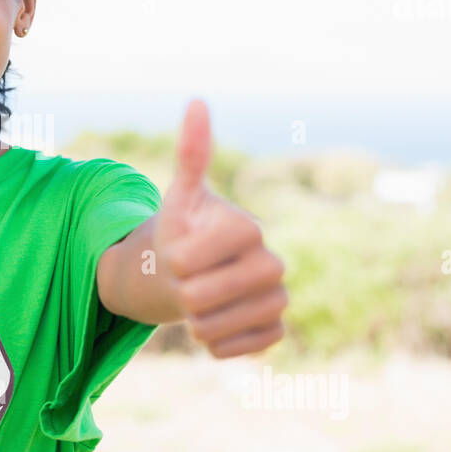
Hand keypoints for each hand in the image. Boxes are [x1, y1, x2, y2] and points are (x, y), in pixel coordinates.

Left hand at [156, 99, 286, 357]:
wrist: (195, 275)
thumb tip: (197, 101)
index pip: (187, 261)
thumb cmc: (185, 232)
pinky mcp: (275, 332)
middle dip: (180, 291)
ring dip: (192, 319)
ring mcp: (278, 300)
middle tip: (189, 278)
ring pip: (211, 327)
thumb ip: (189, 153)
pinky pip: (231, 350)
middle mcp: (274, 264)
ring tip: (201, 299)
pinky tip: (217, 322)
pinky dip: (213, 343)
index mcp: (249, 229)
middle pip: (198, 297)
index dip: (172, 259)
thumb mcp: (179, 196)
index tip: (181, 248)